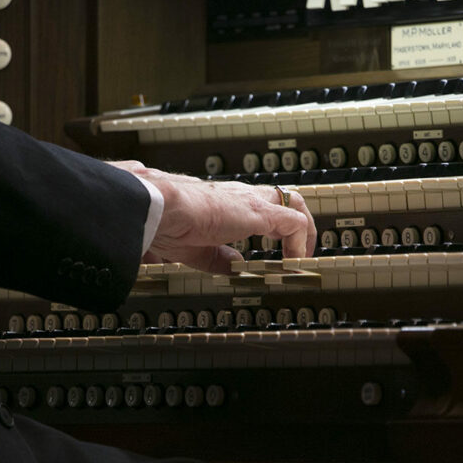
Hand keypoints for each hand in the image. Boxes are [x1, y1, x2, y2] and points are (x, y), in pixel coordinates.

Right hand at [107, 161, 316, 273]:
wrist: (160, 209)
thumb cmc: (166, 224)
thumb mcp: (196, 250)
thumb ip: (218, 257)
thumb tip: (235, 265)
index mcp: (225, 203)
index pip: (260, 207)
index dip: (276, 228)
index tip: (280, 252)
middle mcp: (241, 197)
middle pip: (283, 198)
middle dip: (296, 226)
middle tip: (298, 254)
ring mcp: (252, 202)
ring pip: (294, 202)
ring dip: (303, 232)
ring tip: (301, 258)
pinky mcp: (259, 211)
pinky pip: (295, 221)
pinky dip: (299, 242)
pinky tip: (292, 262)